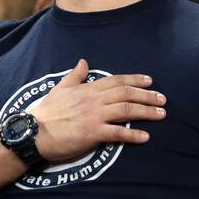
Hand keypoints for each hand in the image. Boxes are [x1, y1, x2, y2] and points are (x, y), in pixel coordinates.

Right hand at [29, 59, 163, 161]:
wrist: (35, 132)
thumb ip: (75, 76)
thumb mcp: (60, 88)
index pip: (116, 81)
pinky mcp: (93, 133)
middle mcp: (94, 100)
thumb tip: (83, 61)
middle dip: (147, 96)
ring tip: (161, 115)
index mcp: (88, 89)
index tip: (150, 82)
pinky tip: (145, 137)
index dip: (135, 80)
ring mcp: (94, 116)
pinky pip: (118, 133)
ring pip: (126, 110)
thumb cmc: (47, 112)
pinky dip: (133, 135)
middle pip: (126, 94)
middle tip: (162, 99)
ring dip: (146, 112)